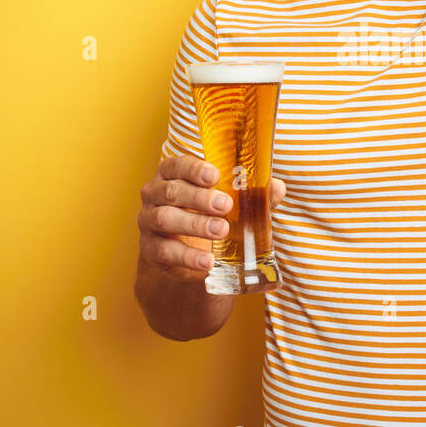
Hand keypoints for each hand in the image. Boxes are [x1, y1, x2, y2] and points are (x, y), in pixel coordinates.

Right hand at [137, 154, 285, 282]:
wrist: (195, 253)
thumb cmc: (212, 215)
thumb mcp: (233, 203)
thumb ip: (253, 194)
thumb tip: (276, 187)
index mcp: (173, 174)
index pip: (177, 165)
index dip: (194, 169)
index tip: (215, 176)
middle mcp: (155, 193)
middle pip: (172, 191)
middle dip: (199, 198)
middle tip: (226, 206)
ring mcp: (148, 220)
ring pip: (165, 218)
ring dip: (194, 224)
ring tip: (221, 231)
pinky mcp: (150, 249)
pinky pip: (163, 250)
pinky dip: (187, 256)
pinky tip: (207, 261)